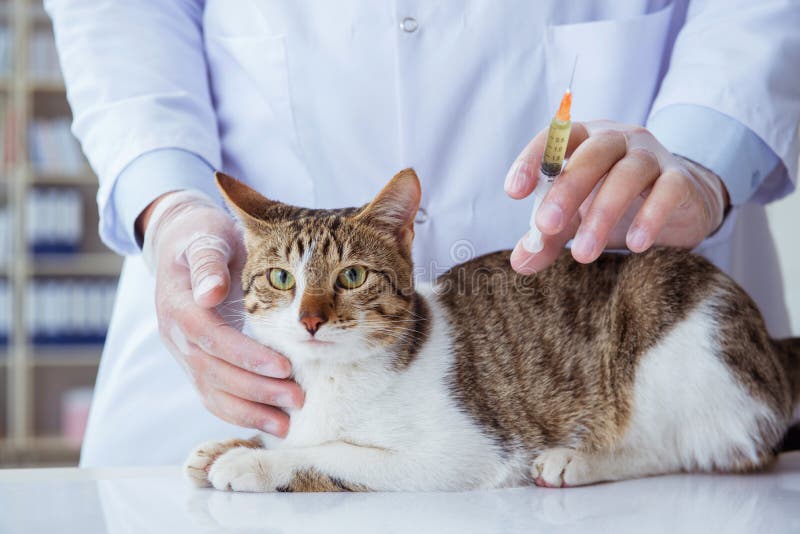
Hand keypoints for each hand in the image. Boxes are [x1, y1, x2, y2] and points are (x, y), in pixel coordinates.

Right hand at [140, 190, 303, 435]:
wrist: (181, 245)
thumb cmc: (203, 238)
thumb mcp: (206, 238)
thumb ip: (207, 263)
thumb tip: (209, 293)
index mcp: (178, 305)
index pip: (211, 338)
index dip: (246, 355)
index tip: (283, 366)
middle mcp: (176, 336)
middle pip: (214, 372)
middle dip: (257, 390)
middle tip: (298, 399)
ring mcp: (183, 353)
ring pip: (213, 393)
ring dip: (250, 411)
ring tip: (287, 424)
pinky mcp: (195, 364)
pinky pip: (214, 396)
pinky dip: (240, 412)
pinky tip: (269, 422)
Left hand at [504, 120, 729, 273]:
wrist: (679, 204)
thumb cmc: (615, 205)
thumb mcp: (576, 219)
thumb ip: (547, 238)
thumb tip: (519, 262)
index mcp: (585, 140)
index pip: (556, 137)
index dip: (533, 159)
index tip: (514, 191)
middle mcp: (618, 139)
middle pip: (592, 154)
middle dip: (567, 190)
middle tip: (547, 225)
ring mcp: (652, 156)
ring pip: (627, 174)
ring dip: (603, 213)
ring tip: (583, 254)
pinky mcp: (681, 179)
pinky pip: (668, 191)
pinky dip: (651, 216)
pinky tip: (636, 244)